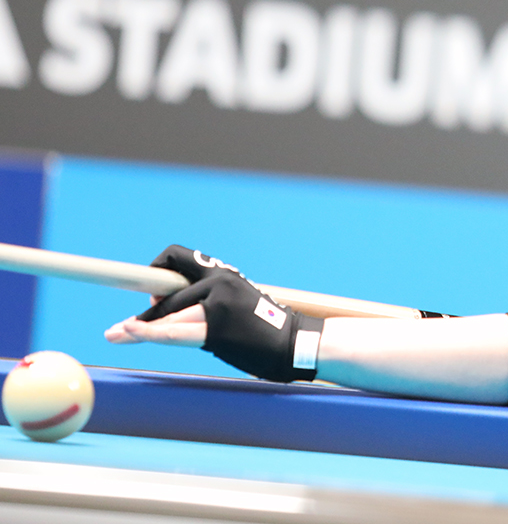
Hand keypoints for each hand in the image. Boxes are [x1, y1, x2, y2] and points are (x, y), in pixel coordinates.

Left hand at [104, 245, 322, 382]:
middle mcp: (219, 281)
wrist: (297, 344)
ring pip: (169, 313)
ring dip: (140, 327)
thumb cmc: (265, 331)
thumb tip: (164, 313)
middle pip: (166, 293)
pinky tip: (128, 330)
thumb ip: (204, 303)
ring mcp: (218, 302)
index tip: (135, 286)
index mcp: (223, 274)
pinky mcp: (218, 326)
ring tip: (115, 333)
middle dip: (146, 313)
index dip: (154, 269)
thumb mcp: (238, 304)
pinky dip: (147, 331)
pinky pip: (174, 331)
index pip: (176, 258)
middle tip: (123, 328)